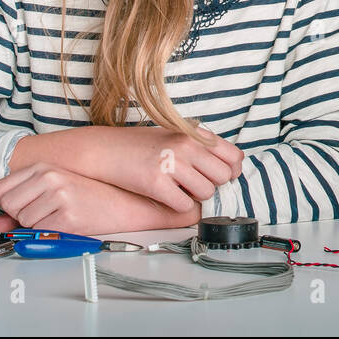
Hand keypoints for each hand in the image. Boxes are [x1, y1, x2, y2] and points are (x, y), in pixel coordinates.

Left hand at [0, 162, 178, 235]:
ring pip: (23, 221)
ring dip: (34, 227)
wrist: (122, 204)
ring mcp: (59, 196)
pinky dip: (47, 234)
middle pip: (9, 206)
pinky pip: (39, 232)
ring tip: (56, 218)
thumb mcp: (52, 192)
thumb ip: (20, 206)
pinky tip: (63, 225)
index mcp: (44, 168)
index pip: (2, 187)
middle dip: (18, 217)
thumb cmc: (88, 197)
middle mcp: (50, 178)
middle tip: (39, 216)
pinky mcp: (67, 216)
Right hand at [88, 125, 244, 213]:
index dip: (231, 171)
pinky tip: (167, 196)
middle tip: (194, 184)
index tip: (221, 177)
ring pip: (207, 193)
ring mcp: (171, 163)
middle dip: (212, 185)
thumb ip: (201, 147)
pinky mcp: (156, 182)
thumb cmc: (140, 145)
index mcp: (193, 133)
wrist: (104, 149)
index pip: (234, 156)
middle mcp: (186, 145)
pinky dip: (179, 206)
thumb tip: (230, 168)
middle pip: (224, 177)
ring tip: (178, 188)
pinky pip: (184, 205)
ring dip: (195, 196)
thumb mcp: (175, 135)